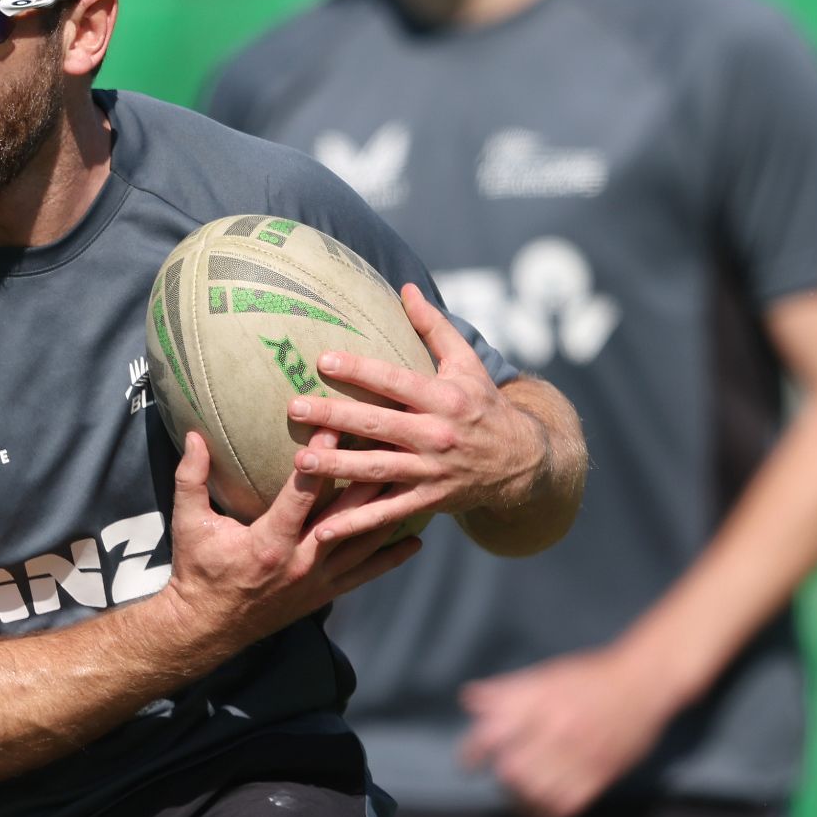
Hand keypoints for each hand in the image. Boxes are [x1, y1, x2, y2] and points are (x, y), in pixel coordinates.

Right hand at [166, 429, 421, 648]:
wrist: (207, 628)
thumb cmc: (198, 571)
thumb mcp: (188, 523)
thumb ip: (191, 478)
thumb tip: (193, 434)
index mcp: (270, 542)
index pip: (302, 493)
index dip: (320, 459)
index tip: (336, 425)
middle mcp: (301, 562)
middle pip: (346, 514)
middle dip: (368, 477)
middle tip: (389, 445)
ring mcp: (317, 580)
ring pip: (363, 542)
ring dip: (388, 512)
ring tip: (413, 483)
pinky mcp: (324, 594)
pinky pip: (365, 574)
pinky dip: (391, 558)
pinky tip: (415, 540)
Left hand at [284, 284, 546, 544]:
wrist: (522, 463)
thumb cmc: (485, 404)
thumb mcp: (467, 363)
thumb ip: (434, 327)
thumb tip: (405, 287)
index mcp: (445, 398)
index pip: (395, 381)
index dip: (360, 371)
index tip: (322, 360)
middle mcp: (438, 435)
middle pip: (378, 425)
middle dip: (334, 418)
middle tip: (294, 409)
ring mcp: (433, 471)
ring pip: (377, 470)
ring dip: (337, 470)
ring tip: (298, 464)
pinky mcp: (429, 501)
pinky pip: (387, 513)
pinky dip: (356, 525)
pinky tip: (321, 529)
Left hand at [458, 645, 677, 816]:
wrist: (643, 683)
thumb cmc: (590, 676)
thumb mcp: (546, 673)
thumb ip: (507, 689)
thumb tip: (469, 698)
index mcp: (541, 701)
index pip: (494, 733)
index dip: (473, 751)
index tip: (468, 762)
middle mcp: (558, 730)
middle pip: (512, 768)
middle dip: (498, 774)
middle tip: (498, 772)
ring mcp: (580, 756)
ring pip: (535, 793)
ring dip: (516, 797)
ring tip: (513, 792)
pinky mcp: (598, 777)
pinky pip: (561, 807)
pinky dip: (540, 814)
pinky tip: (532, 808)